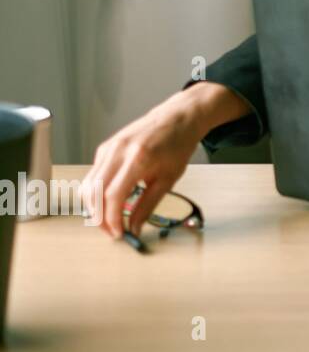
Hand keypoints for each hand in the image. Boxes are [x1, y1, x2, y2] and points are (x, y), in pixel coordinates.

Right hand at [81, 83, 240, 239]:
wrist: (178, 118)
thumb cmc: (177, 144)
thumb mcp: (169, 178)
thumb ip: (148, 205)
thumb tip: (135, 228)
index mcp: (138, 158)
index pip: (113, 196)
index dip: (113, 219)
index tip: (120, 234)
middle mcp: (118, 151)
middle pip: (93, 192)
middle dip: (99, 218)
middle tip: (113, 231)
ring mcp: (108, 148)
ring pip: (87, 185)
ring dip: (95, 207)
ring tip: (111, 220)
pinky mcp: (104, 148)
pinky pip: (93, 175)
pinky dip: (97, 192)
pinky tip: (112, 200)